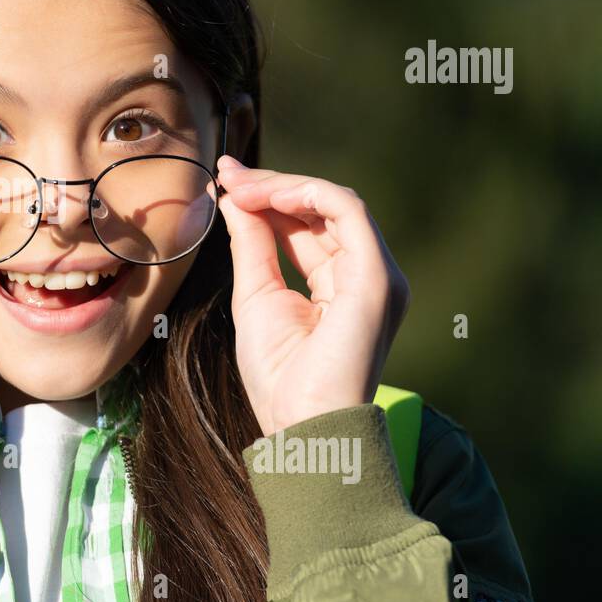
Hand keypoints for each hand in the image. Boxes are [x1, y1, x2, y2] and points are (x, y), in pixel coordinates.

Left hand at [214, 156, 409, 436]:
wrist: (302, 427)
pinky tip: (268, 194)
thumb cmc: (280, 379)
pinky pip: (347, 211)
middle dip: (270, 185)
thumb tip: (234, 198)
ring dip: (282, 186)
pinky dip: (307, 194)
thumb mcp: (256, 296)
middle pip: (320, 209)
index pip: (308, 224)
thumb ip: (252, 244)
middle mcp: (366, 274)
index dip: (267, 197)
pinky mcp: (376, 277)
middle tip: (226, 174)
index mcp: (342, 284)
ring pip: (333, 202)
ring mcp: (377, 274)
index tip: (224, 181)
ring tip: (238, 185)